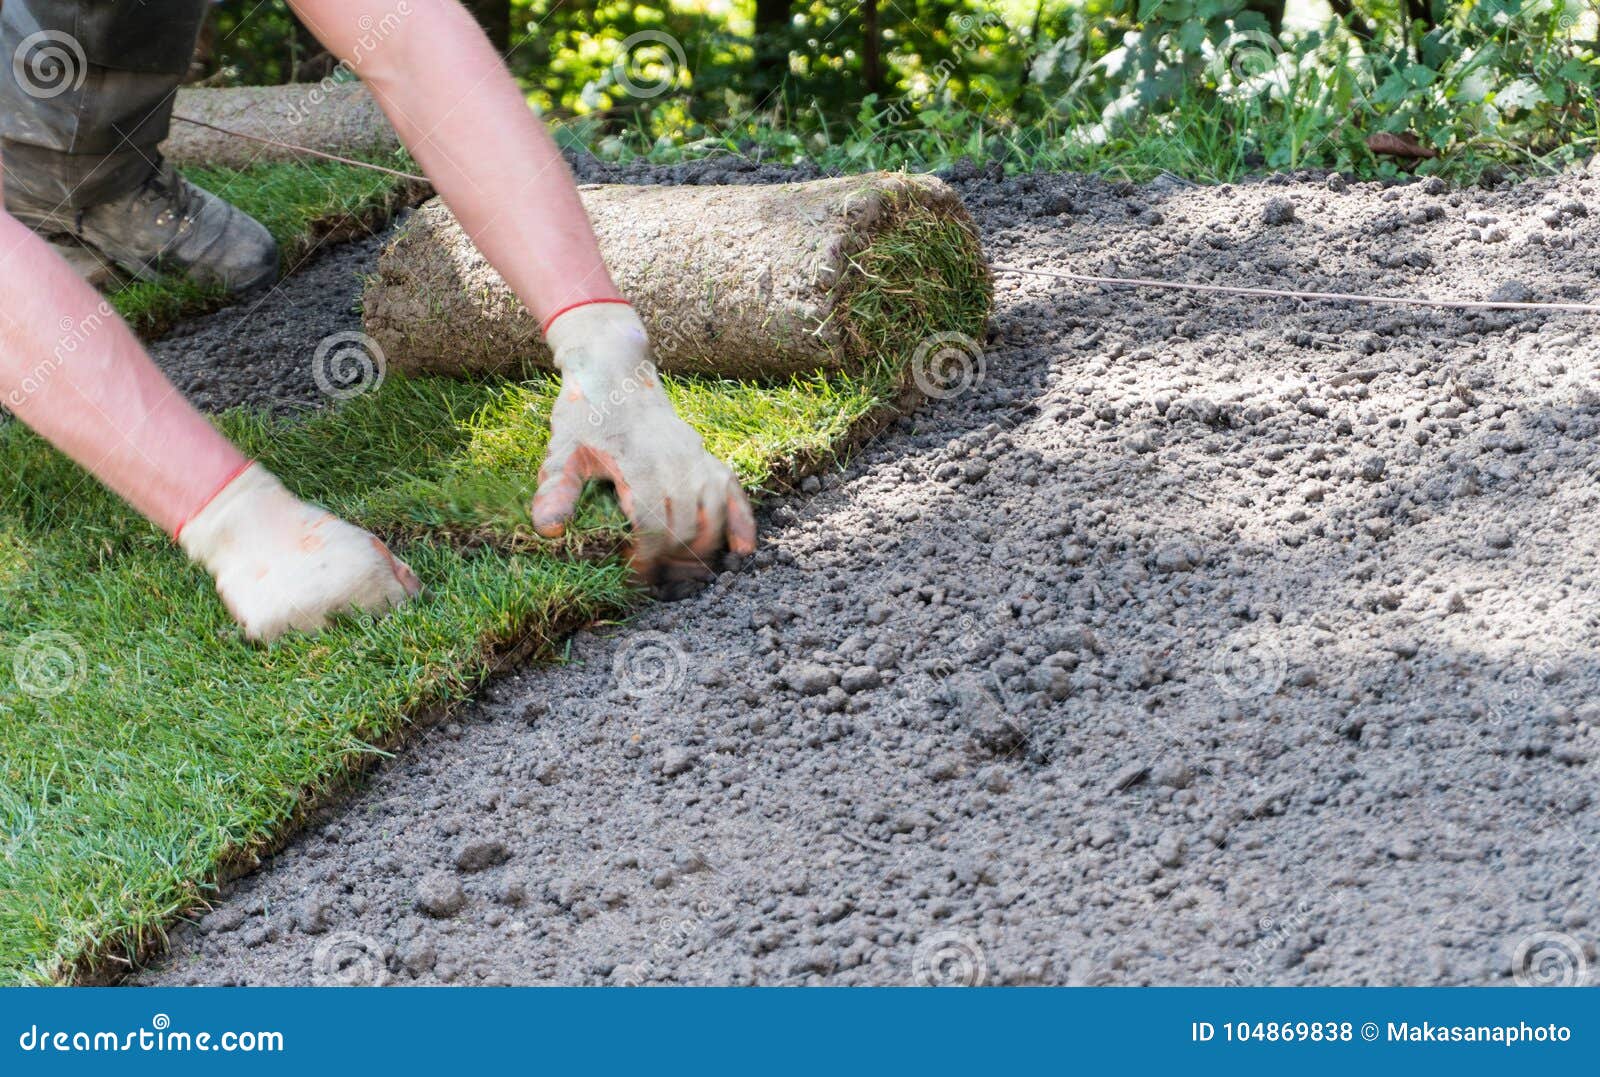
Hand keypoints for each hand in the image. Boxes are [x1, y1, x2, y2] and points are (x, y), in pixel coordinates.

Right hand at [178, 464, 421, 641]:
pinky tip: (277, 603)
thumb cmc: (313, 534)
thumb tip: (420, 598)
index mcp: (371, 583)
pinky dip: (282, 631)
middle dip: (353, 628)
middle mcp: (342, 606)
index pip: (398, 621)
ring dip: (314, 631)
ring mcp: (303, 622)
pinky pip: (284, 644)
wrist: (248, 523)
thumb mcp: (362, 542)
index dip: (387, 617)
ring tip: (299, 597)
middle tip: (329, 602)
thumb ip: (396, 572)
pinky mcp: (269, 631)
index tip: (374, 612)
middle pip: (361, 640)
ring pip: (322, 646)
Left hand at [531, 302, 755, 588]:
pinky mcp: (707, 456)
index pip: (654, 527)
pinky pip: (734, 492)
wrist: (615, 372)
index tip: (629, 576)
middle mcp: (676, 461)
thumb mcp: (562, 450)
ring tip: (680, 571)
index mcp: (639, 463)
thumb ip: (555, 490)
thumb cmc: (586, 415)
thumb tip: (550, 531)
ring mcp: (696, 457)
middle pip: (687, 526)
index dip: (644, 559)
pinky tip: (743, 551)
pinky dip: (742, 523)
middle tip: (651, 580)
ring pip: (714, 514)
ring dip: (701, 548)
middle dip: (670, 561)